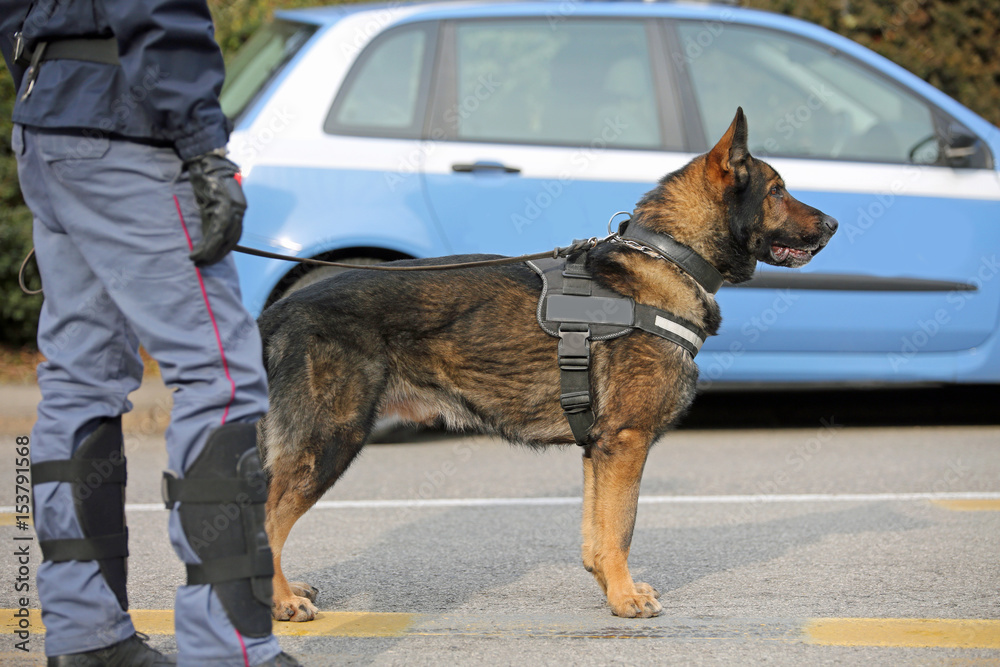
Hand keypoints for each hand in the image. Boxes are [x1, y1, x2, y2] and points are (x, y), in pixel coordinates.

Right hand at [185, 150, 246, 265]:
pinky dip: (208, 245)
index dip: (223, 249)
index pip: (233, 235)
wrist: (204, 158)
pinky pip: (217, 231)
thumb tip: (209, 234)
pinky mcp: (223, 205)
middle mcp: (238, 209)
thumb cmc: (205, 178)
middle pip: (231, 239)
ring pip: (224, 238)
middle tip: (203, 264)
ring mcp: (233, 207)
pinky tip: (197, 252)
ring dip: (210, 253)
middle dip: (217, 254)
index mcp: (237, 208)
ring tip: (197, 261)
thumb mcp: (211, 199)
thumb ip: (213, 214)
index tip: (212, 259)